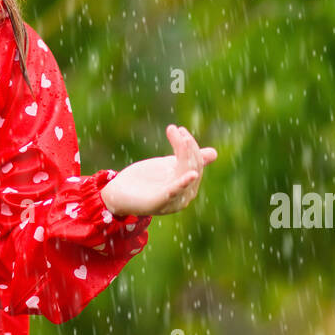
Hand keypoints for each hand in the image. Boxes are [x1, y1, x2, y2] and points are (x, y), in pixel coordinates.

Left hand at [101, 124, 217, 216]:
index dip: (191, 146)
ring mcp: (173, 201)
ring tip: (181, 139)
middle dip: (187, 147)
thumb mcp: (169, 166)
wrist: (119, 194)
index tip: (179, 130)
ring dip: (184, 154)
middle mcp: (185, 195)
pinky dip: (182, 184)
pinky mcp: (158, 204)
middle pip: (192, 167)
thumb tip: (214, 153)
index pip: (196, 162)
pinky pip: (173, 193)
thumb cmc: (146, 180)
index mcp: (188, 185)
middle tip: (176, 130)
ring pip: (184, 174)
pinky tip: (191, 174)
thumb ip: (186, 159)